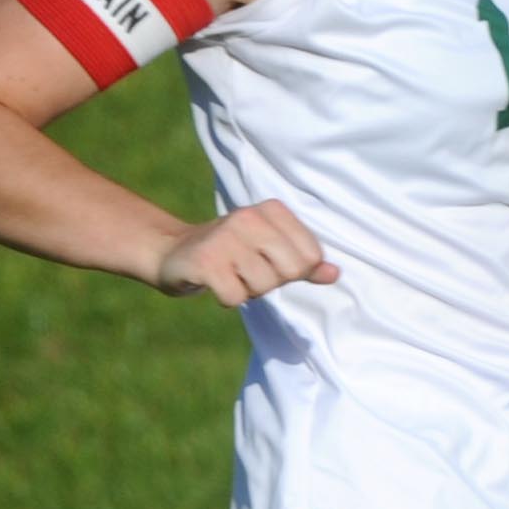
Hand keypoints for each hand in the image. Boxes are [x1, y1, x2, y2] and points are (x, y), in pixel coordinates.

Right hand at [153, 199, 335, 303]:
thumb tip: (334, 274)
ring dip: (248, 290)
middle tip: (248, 270)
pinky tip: (215, 281)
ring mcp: (225, 237)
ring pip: (263, 286)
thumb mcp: (272, 250)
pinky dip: (228, 298)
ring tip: (230, 273)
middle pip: (290, 271)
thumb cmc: (233, 254)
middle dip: (272, 282)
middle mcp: (249, 217)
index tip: (271, 262)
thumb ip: (304, 262)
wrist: (174, 252)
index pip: (311, 255)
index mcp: (272, 210)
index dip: (294, 270)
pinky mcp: (205, 260)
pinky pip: (236, 297)